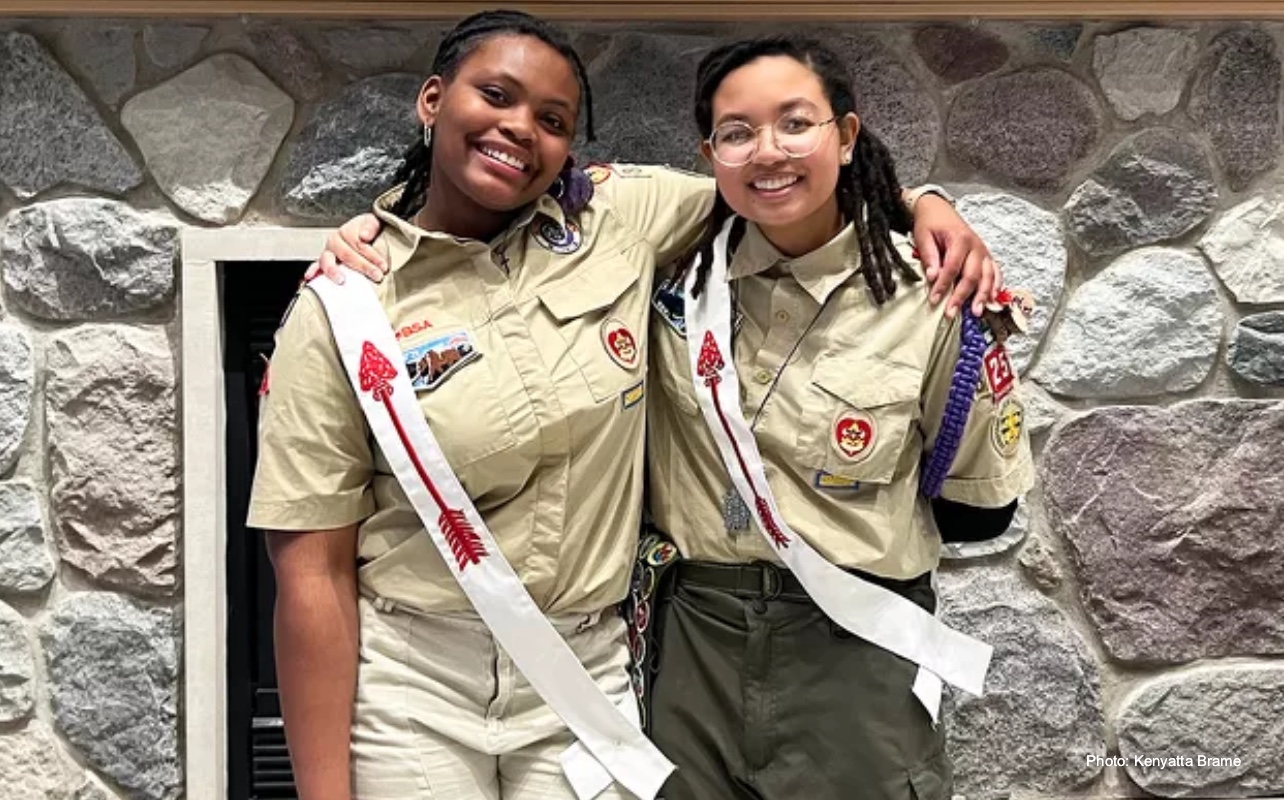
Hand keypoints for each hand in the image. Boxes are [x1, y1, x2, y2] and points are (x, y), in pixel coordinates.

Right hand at [303, 214, 386, 284]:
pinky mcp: (324, 263)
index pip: (359, 244)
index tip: (384, 266)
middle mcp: (335, 241)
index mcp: (346, 231)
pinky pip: (316, 266)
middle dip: (362, 266)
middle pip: (346, 254)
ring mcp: (328, 253)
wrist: (365, 233)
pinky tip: (311, 277)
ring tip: (341, 279)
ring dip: (333, 270)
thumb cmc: (368, 231)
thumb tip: (364, 235)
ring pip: (327, 260)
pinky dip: (313, 271)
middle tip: (376, 275)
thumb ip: (371, 227)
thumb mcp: (373, 223)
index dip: (372, 255)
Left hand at [911, 195, 1002, 317]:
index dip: (943, 285)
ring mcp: (983, 251)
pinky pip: (995, 272)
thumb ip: (930, 256)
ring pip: (987, 276)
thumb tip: (932, 276)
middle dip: (962, 296)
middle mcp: (976, 246)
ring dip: (982, 295)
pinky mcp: (986, 255)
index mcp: (960, 239)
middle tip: (952, 312)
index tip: (934, 300)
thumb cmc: (931, 223)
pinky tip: (992, 299)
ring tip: (976, 312)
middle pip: (972, 275)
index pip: (952, 267)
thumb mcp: (923, 236)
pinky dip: (995, 286)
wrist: (939, 209)